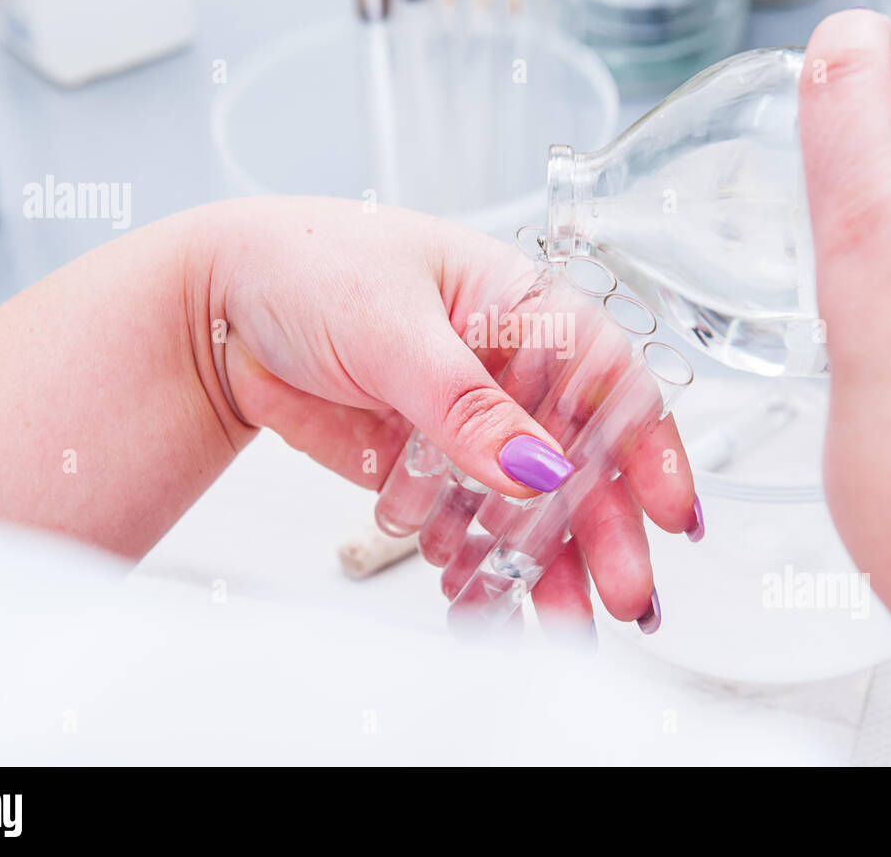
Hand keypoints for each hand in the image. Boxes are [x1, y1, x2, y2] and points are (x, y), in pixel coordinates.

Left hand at [194, 198, 699, 632]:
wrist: (217, 309)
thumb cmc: (309, 266)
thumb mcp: (393, 327)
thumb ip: (466, 405)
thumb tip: (536, 468)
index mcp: (523, 308)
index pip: (611, 379)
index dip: (650, 449)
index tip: (672, 516)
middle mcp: (509, 368)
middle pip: (578, 459)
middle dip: (601, 531)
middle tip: (620, 598)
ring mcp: (468, 422)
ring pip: (525, 504)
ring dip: (540, 566)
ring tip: (553, 624)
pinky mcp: (428, 464)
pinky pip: (467, 523)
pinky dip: (472, 562)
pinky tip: (473, 594)